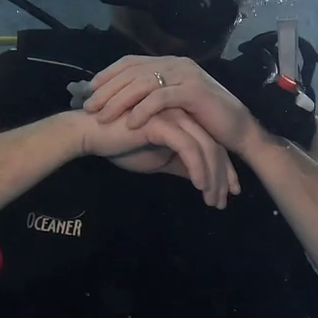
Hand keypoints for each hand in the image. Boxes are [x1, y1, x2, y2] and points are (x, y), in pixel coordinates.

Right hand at [76, 107, 240, 208]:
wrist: (91, 134)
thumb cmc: (120, 144)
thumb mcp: (158, 160)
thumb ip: (180, 165)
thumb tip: (202, 180)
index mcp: (183, 120)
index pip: (212, 145)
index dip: (222, 171)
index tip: (227, 194)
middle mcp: (183, 114)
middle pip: (214, 146)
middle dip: (222, 177)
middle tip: (222, 203)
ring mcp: (174, 116)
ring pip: (206, 147)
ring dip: (213, 177)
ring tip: (212, 201)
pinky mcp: (162, 123)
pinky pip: (188, 147)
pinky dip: (198, 168)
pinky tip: (199, 186)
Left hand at [83, 55, 262, 155]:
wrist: (239, 131)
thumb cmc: (206, 121)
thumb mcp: (175, 105)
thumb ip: (154, 97)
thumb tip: (124, 100)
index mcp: (170, 63)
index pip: (131, 62)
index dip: (107, 74)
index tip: (89, 90)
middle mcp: (176, 64)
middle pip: (132, 72)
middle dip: (107, 89)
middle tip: (88, 106)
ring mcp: (186, 75)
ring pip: (142, 83)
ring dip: (119, 100)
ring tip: (102, 116)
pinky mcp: (193, 91)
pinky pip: (161, 98)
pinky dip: (143, 110)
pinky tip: (130, 123)